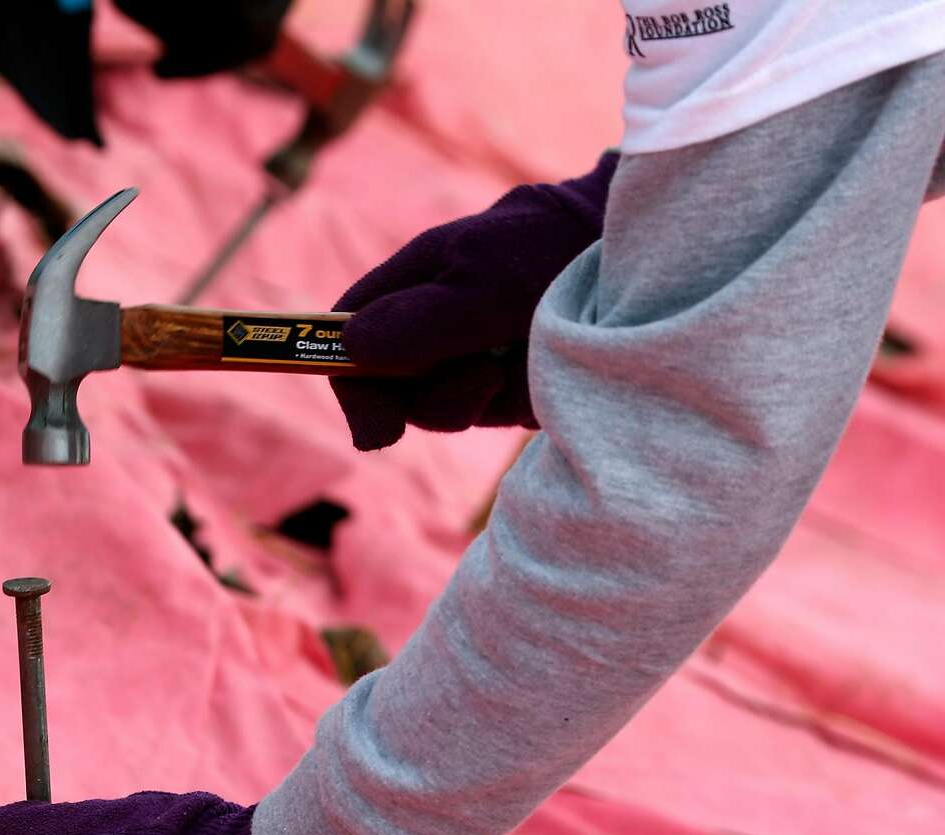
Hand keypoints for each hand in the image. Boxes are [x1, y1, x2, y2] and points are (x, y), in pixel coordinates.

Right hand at [333, 150, 618, 450]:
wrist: (645, 262)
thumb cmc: (559, 256)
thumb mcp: (485, 283)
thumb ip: (417, 320)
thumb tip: (352, 351)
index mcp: (413, 280)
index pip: (345, 332)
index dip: (348, 378)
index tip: (375, 423)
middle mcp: (433, 322)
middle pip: (384, 385)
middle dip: (421, 398)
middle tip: (479, 381)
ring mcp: (468, 356)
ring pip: (432, 409)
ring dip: (468, 400)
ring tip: (516, 364)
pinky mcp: (506, 388)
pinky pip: (477, 415)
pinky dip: (500, 406)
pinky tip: (532, 377)